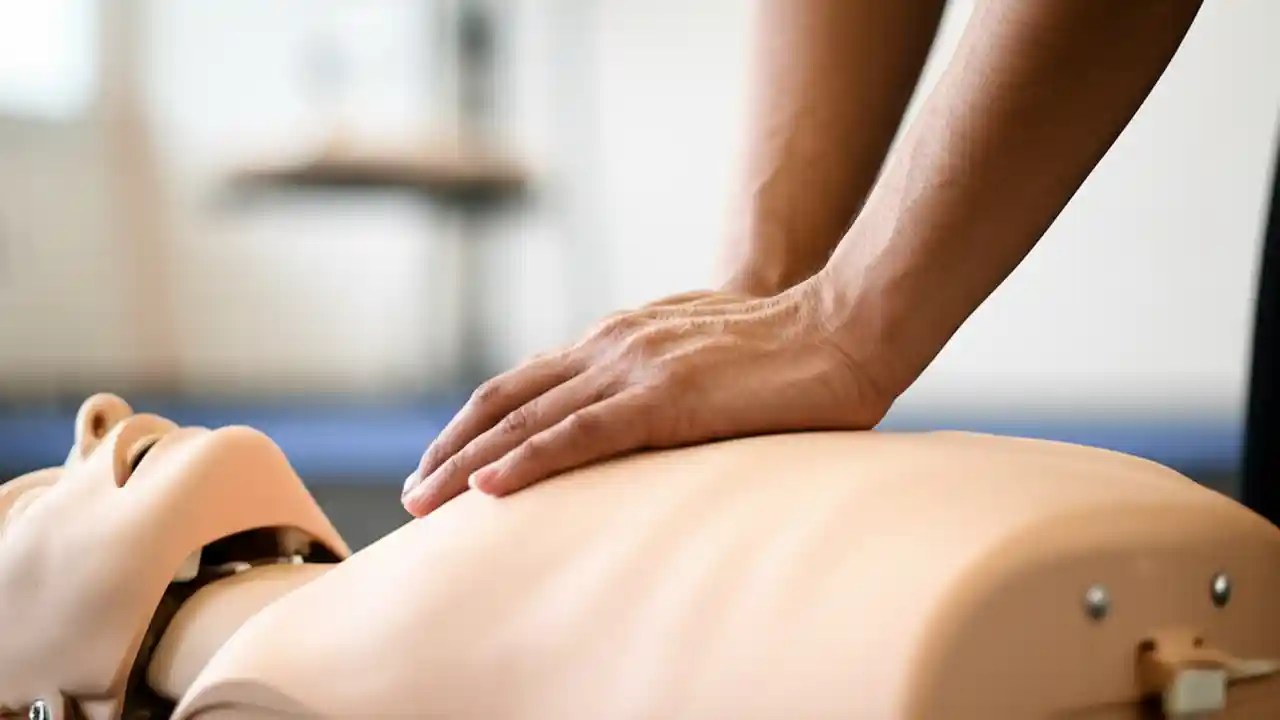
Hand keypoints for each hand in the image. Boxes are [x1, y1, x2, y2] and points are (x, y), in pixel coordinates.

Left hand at [401, 277, 891, 516]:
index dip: (476, 423)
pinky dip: (526, 461)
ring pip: (527, 417)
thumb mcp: (699, 356)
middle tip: (412, 492)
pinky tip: (489, 487)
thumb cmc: (784, 349)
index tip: (444, 461)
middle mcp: (611, 346)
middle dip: (451, 446)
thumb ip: (657, 378)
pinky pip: (578, 434)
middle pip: (506, 398)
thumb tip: (637, 417)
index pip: (524, 382)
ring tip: (425, 499)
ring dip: (468, 459)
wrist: (842, 326)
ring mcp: (634, 368)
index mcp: (617, 339)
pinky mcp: (665, 398)